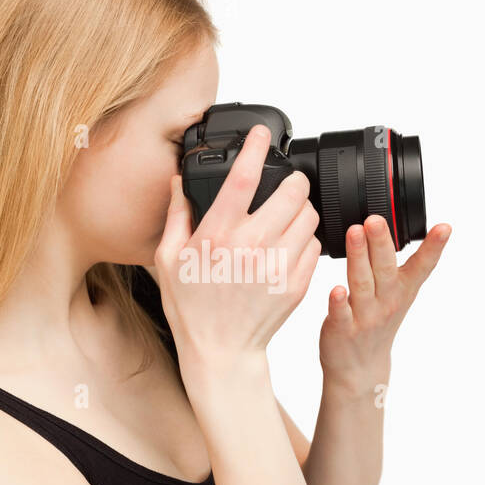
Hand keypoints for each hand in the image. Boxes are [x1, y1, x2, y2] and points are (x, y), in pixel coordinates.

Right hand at [153, 124, 322, 370]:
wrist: (221, 350)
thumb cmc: (192, 307)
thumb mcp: (169, 258)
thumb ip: (176, 215)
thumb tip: (178, 181)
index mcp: (218, 235)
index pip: (242, 178)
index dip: (255, 148)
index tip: (261, 134)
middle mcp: (251, 246)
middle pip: (292, 190)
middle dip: (292, 179)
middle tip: (285, 182)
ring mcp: (278, 265)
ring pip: (309, 215)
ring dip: (301, 208)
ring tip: (287, 215)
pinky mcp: (296, 282)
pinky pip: (315, 245)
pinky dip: (306, 238)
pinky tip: (289, 244)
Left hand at [318, 214, 451, 392]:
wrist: (360, 368)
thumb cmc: (376, 321)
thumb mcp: (397, 293)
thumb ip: (394, 260)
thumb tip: (390, 220)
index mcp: (402, 289)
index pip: (421, 266)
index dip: (434, 247)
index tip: (444, 228)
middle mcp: (387, 301)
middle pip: (385, 268)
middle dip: (382, 242)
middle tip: (375, 218)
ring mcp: (365, 316)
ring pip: (362, 283)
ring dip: (359, 257)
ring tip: (355, 233)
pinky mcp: (343, 329)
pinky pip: (341, 313)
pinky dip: (339, 302)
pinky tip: (336, 289)